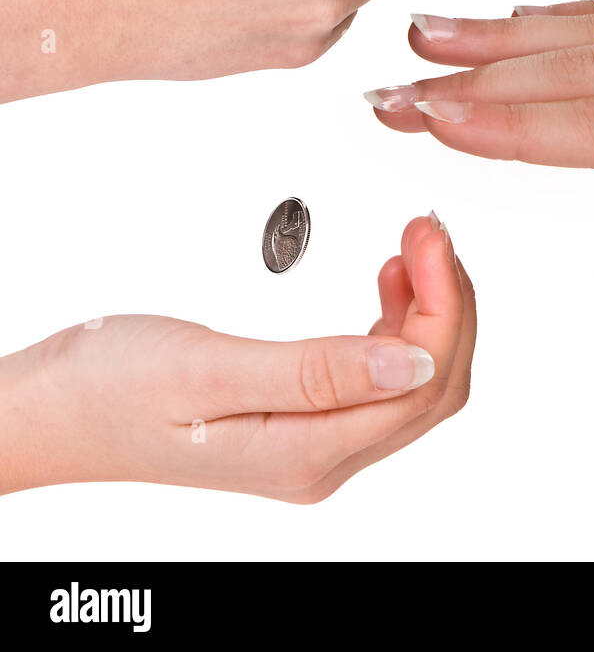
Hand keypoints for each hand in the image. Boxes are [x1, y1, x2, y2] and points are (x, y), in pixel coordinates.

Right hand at [0, 213, 473, 501]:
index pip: (422, 386)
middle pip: (431, 387)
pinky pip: (375, 376)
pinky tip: (388, 284)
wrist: (49, 408)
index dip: (444, 305)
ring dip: (427, 310)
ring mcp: (312, 444)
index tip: (429, 237)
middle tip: (427, 230)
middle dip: (447, 302)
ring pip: (411, 381)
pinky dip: (397, 323)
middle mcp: (319, 459)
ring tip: (415, 246)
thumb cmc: (107, 388)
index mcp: (305, 454)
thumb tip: (416, 364)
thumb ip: (316, 372)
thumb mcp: (210, 369)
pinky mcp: (299, 422)